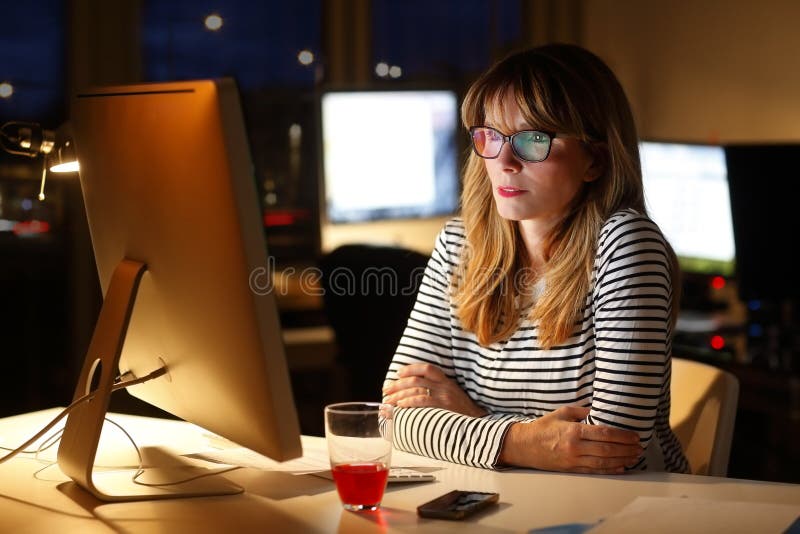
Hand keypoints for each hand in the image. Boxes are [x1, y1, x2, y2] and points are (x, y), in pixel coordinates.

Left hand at [382, 363, 487, 417]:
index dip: (411, 368)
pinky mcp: (443, 407)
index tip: (398, 373)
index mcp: (447, 381)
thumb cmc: (463, 413)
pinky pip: (422, 401)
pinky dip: (409, 402)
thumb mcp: (453, 396)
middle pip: (416, 379)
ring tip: (388, 401)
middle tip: (386, 390)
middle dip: (398, 384)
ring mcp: (444, 396)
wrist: (480, 424)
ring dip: (399, 395)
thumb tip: (415, 394)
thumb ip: (439, 391)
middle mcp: (445, 386)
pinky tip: (400, 406)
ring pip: (416, 389)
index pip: (428, 368)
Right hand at [498, 406, 642, 473]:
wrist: (524, 446)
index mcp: (574, 431)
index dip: (622, 436)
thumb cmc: (543, 427)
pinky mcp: (572, 470)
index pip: (604, 433)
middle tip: (639, 448)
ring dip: (622, 460)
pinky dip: (610, 470)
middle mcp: (575, 447)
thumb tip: (600, 411)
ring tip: (635, 457)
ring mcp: (574, 461)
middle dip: (626, 449)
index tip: (634, 436)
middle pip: (607, 449)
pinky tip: (621, 468)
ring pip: (604, 462)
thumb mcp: (562, 413)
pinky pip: (595, 471)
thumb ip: (582, 411)